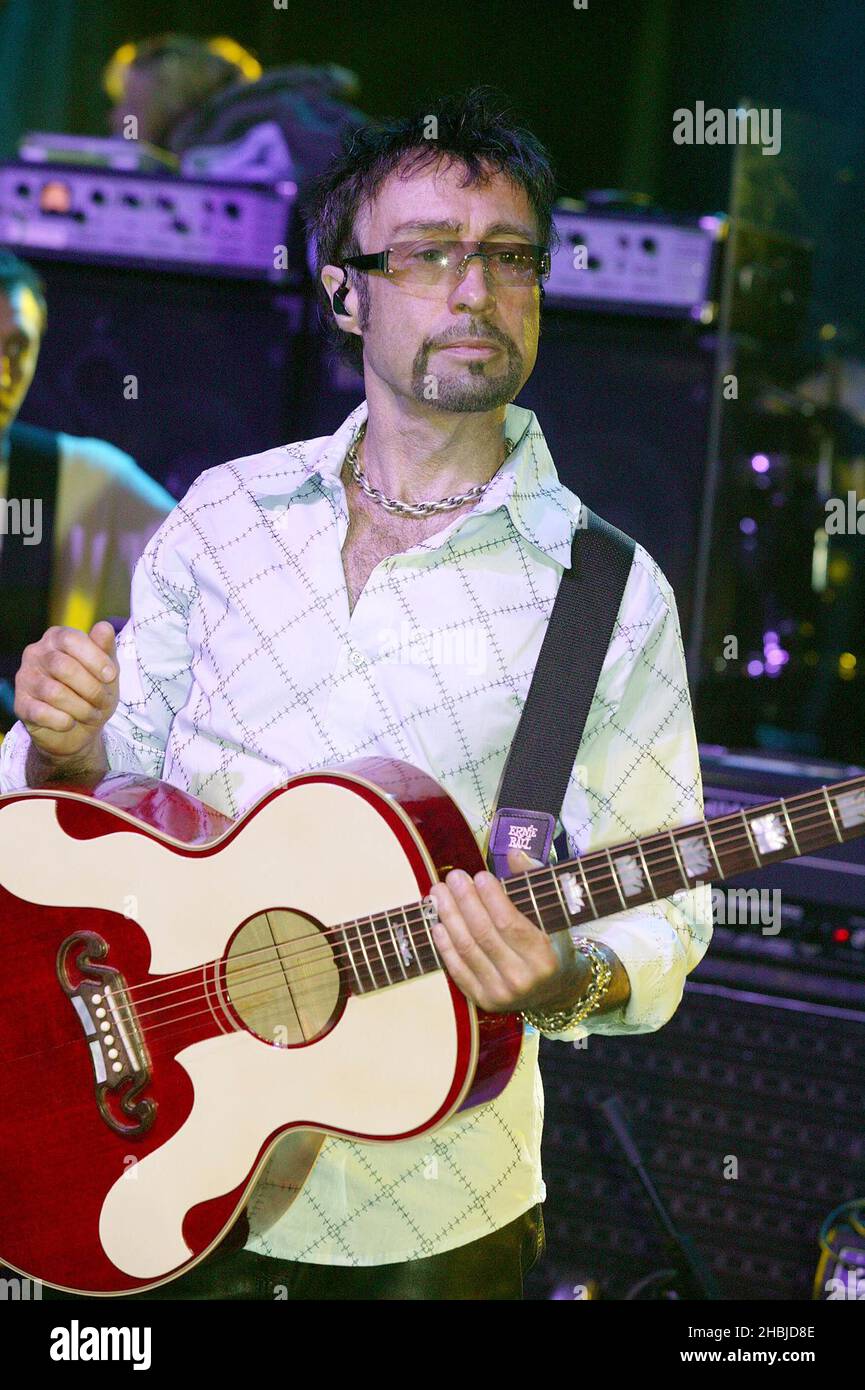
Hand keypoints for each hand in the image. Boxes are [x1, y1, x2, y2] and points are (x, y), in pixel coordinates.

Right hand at [14, 621, 119, 760]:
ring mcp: (24, 678)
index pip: (71, 639)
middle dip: (91, 688)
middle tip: (103, 701)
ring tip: (92, 714)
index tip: (111, 676)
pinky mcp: (20, 704)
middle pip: (63, 667)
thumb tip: (103, 627)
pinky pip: (42, 713)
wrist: (78, 729)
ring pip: (54, 692)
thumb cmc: (92, 691)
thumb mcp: (106, 670)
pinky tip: (70, 722)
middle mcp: (35, 654)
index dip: (95, 658)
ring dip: (81, 708)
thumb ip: (106, 648)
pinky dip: (64, 721)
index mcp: (56, 638)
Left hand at [428, 848, 583, 1013]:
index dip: (491, 898)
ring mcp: (501, 993)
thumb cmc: (553, 945)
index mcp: (545, 958)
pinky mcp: (484, 1001)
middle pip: (484, 934)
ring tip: (439, 893)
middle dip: (465, 901)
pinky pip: (458, 969)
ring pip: (467, 949)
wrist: (556, 991)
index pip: (510, 923)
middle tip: (453, 878)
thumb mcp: (553, 916)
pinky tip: (437, 923)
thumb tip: (515, 853)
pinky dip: (444, 945)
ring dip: (449, 917)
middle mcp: (523, 979)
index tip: (479, 875)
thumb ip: (534, 883)